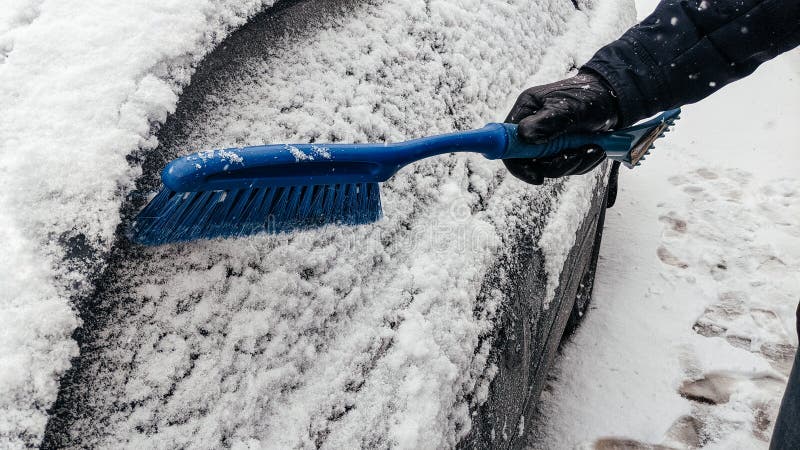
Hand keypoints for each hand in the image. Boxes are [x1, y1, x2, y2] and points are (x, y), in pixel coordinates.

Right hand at [503, 70, 618, 184]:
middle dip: (555, 164)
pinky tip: (596, 148)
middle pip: (530, 161)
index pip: (508, 144)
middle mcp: (533, 127)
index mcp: (526, 111)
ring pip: (551, 167)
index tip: (536, 176)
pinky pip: (567, 166)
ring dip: (574, 163)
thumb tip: (524, 136)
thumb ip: (546, 122)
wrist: (614, 97)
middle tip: (576, 156)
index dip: (518, 164)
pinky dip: (583, 161)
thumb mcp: (569, 107)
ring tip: (594, 147)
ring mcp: (547, 140)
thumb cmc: (590, 95)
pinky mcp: (562, 148)